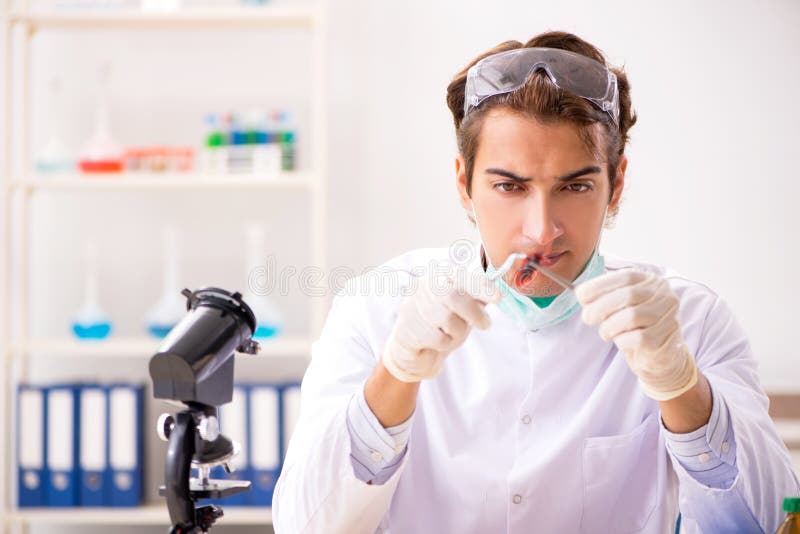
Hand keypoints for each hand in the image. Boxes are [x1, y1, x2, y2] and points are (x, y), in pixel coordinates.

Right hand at [382, 269, 500, 382]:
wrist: (416, 350)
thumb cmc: (444, 325)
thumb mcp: (464, 309)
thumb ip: (478, 299)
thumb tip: (498, 293)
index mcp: (439, 275)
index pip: (461, 276)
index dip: (481, 286)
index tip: (498, 297)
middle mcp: (422, 285)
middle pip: (453, 296)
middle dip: (474, 313)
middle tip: (485, 324)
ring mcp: (411, 305)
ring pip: (446, 319)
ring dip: (458, 332)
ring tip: (454, 334)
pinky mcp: (405, 327)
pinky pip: (436, 337)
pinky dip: (445, 344)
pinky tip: (438, 342)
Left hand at [575, 269, 697, 400]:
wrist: (658, 355)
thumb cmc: (634, 327)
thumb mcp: (619, 306)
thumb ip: (604, 297)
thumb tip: (581, 294)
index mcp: (650, 281)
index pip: (625, 277)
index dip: (600, 285)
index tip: (581, 297)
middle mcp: (663, 294)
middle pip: (628, 295)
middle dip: (600, 307)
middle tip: (587, 318)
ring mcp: (668, 315)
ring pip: (632, 316)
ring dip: (610, 326)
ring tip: (605, 333)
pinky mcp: (667, 336)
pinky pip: (639, 337)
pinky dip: (622, 340)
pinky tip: (621, 342)